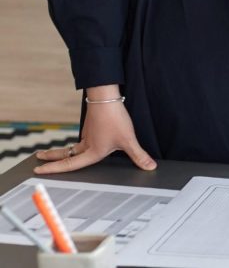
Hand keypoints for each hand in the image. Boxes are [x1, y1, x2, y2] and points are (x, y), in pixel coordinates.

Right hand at [34, 87, 155, 173]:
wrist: (106, 97)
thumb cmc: (115, 118)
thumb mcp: (128, 139)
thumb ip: (138, 156)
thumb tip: (150, 167)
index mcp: (92, 152)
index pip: (70, 164)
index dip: (54, 169)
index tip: (38, 171)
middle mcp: (87, 144)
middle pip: (65, 155)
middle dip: (51, 159)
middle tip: (38, 161)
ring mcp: (87, 134)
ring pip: (72, 146)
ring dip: (61, 151)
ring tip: (50, 154)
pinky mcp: (91, 126)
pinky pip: (81, 139)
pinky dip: (75, 144)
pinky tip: (79, 143)